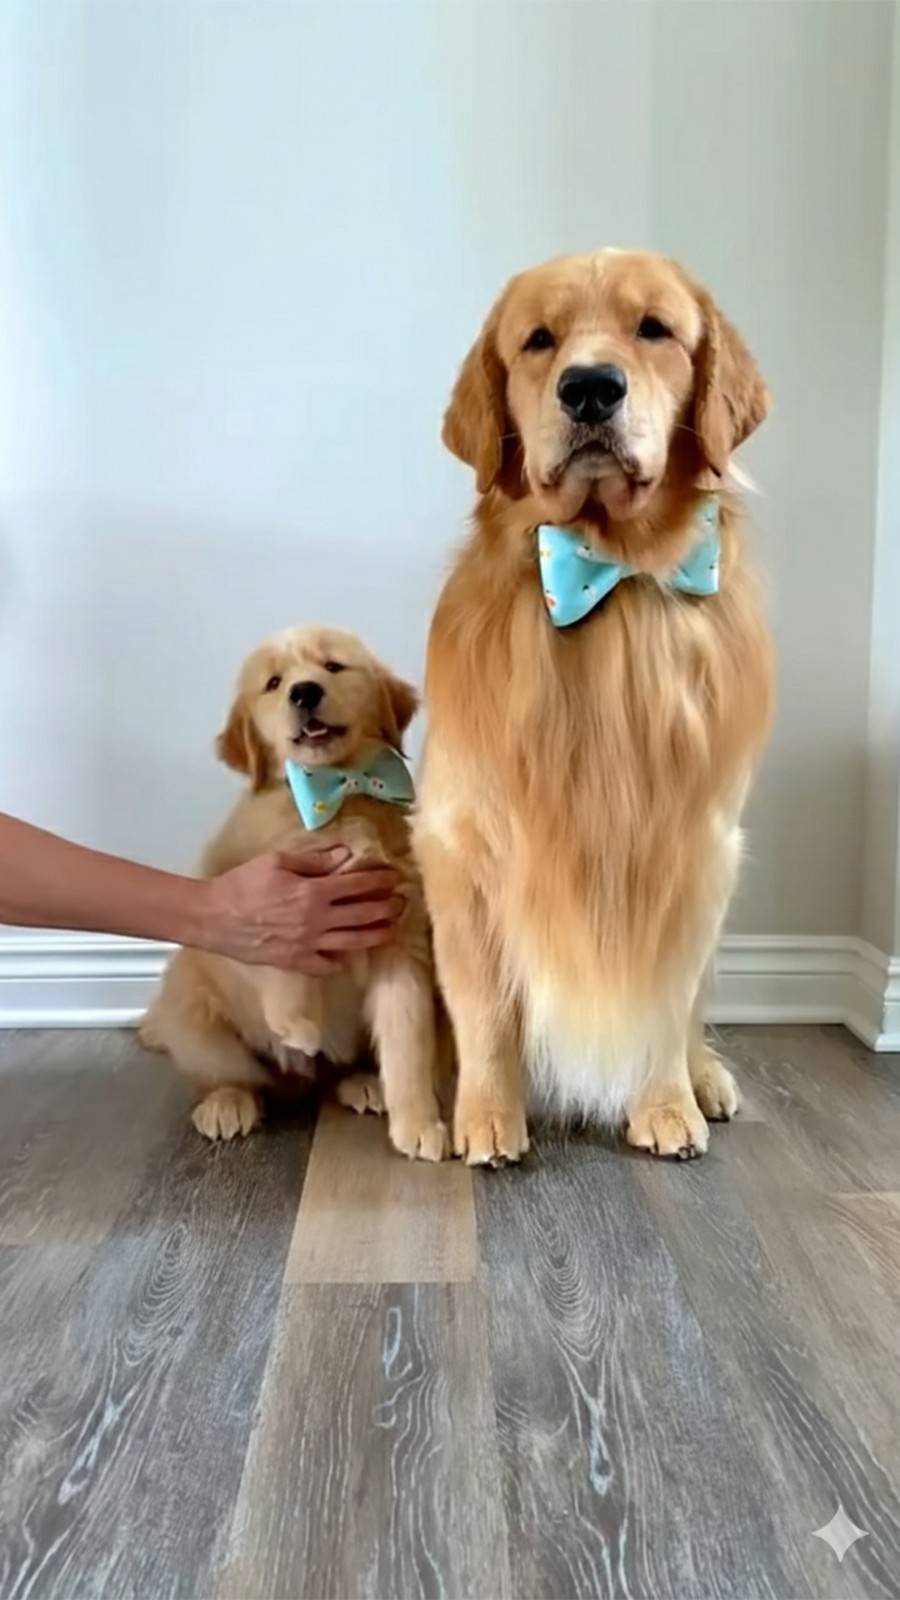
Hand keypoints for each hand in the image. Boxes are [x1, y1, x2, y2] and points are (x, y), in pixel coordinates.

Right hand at [197, 847, 402, 973]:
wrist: (213, 918)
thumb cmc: (242, 884)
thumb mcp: (277, 861)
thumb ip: (314, 860)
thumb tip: (345, 856)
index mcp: (313, 892)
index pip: (358, 886)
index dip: (380, 881)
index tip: (395, 878)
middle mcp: (317, 921)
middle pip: (362, 915)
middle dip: (386, 909)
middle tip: (401, 904)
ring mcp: (307, 945)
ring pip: (352, 942)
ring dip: (376, 935)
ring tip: (391, 930)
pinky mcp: (295, 962)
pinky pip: (325, 965)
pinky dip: (339, 961)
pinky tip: (347, 956)